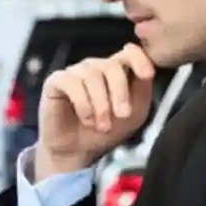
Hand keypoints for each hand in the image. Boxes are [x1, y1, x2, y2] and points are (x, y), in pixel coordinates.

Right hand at [36, 44, 155, 180]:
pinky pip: (72, 83)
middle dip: (120, 92)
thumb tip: (147, 72)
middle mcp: (96, 67)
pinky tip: (87, 120)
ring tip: (103, 126)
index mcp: (116, 71)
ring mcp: (75, 72)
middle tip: (123, 115)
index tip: (148, 75)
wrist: (77, 152)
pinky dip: (83, 104)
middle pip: (112, 65)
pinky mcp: (56, 81)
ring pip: (92, 76)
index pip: (129, 53)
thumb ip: (143, 92)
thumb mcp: (134, 115)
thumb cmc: (106, 132)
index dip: (140, 59)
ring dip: (101, 104)